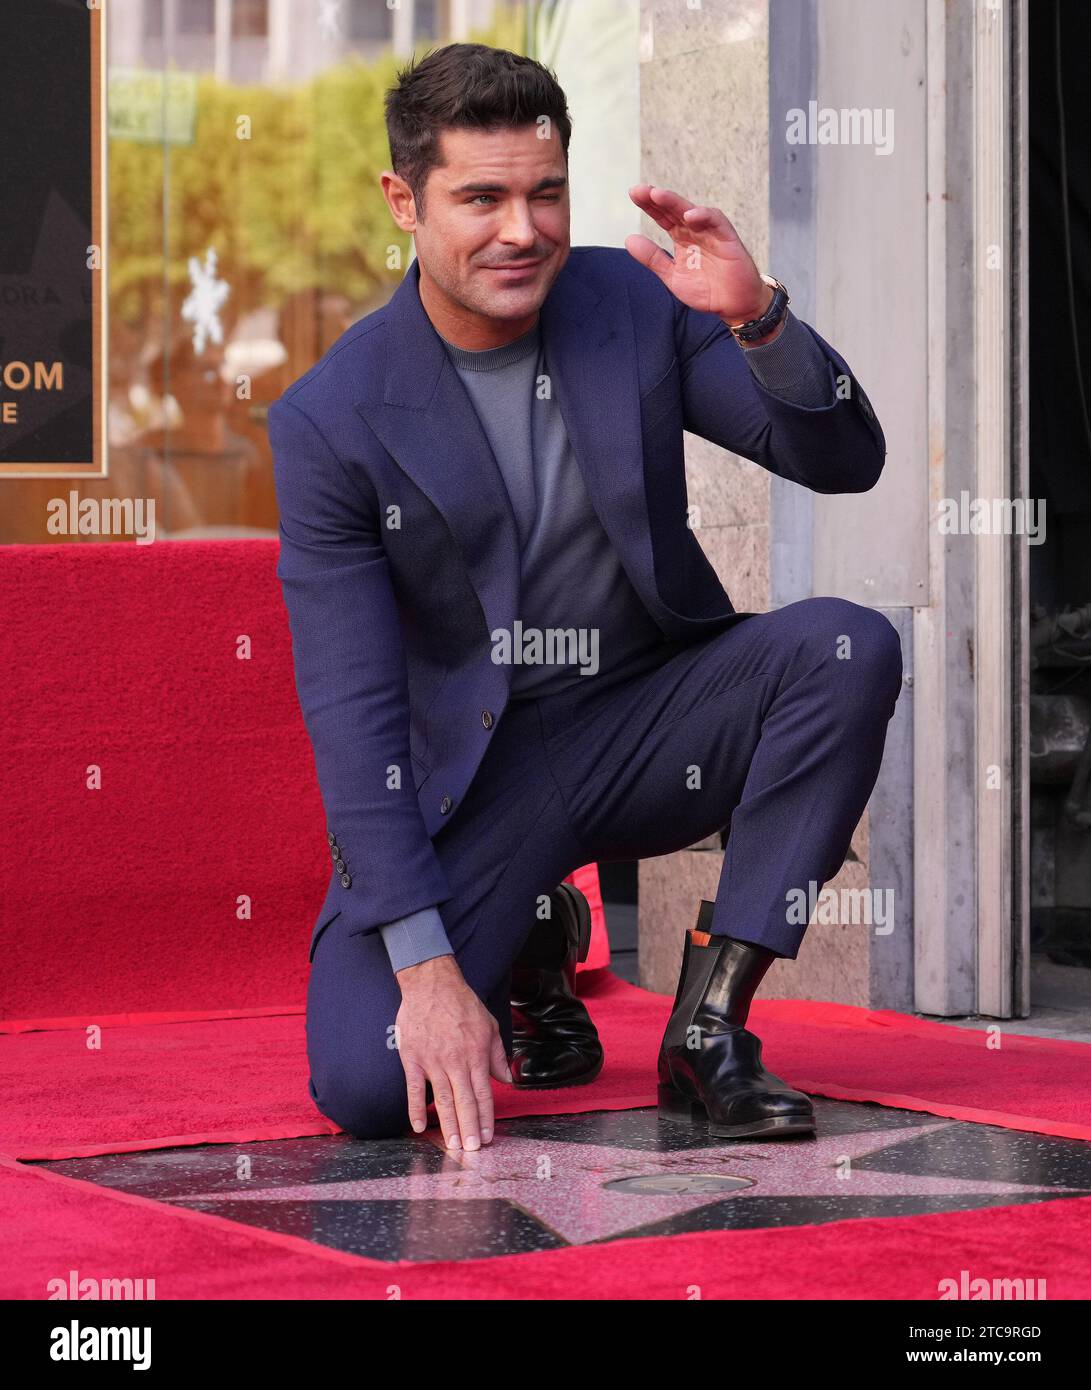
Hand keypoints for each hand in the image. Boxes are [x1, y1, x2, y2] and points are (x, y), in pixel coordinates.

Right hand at [393, 955, 511, 1150]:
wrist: (432, 984)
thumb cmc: (462, 1004)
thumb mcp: (489, 1026)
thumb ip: (498, 1055)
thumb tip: (507, 1079)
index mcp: (476, 1055)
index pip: (484, 1094)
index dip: (486, 1118)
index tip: (487, 1137)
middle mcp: (455, 1062)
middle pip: (464, 1102)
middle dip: (469, 1129)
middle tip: (471, 1152)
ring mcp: (432, 1061)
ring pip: (441, 1100)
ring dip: (447, 1125)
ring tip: (451, 1146)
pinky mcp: (412, 1058)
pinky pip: (414, 1089)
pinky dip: (415, 1109)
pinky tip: (419, 1127)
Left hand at [625, 184, 772, 324]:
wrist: (733, 305)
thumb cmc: (707, 290)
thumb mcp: (672, 276)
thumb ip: (653, 259)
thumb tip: (629, 240)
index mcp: (681, 238)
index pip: (663, 217)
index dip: (649, 205)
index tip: (633, 194)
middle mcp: (695, 231)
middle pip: (674, 209)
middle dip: (657, 198)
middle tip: (639, 190)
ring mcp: (711, 232)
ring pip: (692, 211)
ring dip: (675, 202)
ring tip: (658, 195)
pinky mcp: (727, 238)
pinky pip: (716, 221)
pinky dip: (704, 216)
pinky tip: (689, 216)